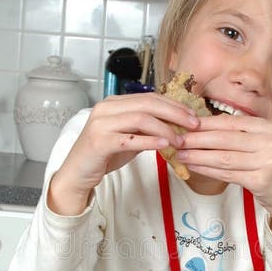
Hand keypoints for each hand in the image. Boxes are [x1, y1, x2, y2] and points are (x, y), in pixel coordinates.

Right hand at [47, 94, 199, 214]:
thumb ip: (147, 129)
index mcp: (114, 103)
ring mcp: (101, 124)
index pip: (149, 97)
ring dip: (165, 129)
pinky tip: (164, 145)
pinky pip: (130, 139)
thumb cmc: (103, 155)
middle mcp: (106, 108)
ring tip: (181, 140)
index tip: (192, 115)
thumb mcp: (129, 137)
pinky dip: (149, 141)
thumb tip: (175, 126)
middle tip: (194, 124)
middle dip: (175, 113)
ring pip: (140, 119)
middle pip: (148, 104)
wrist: (77, 173)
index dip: (174, 105)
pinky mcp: (99, 142)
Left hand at [177, 115, 271, 250]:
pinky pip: (227, 173)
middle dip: (197, 139)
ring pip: (223, 157)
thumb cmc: (270, 167)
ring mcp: (268, 160)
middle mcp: (270, 141)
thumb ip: (237, 135)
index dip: (205, 124)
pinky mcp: (261, 180)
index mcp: (267, 127)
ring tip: (180, 154)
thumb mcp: (260, 144)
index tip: (185, 125)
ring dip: (198, 155)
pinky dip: (207, 170)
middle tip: (176, 139)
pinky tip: (193, 167)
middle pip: (224, 139)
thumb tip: (200, 128)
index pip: (230, 122)